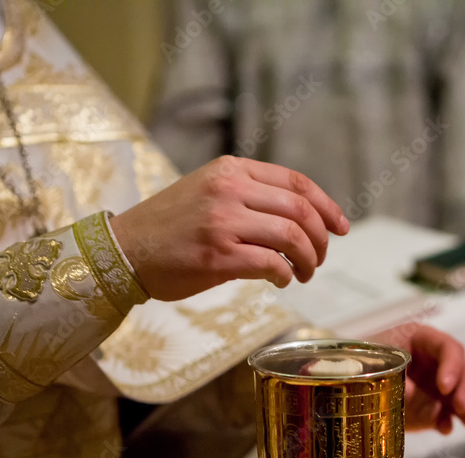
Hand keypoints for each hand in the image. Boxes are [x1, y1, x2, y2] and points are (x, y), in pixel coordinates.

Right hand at [109, 156, 348, 300]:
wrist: (124, 251)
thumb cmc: (170, 228)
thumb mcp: (208, 192)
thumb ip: (249, 196)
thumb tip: (300, 219)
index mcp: (231, 170)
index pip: (296, 182)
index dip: (326, 206)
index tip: (340, 227)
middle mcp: (229, 190)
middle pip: (300, 210)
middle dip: (320, 239)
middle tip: (319, 259)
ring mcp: (223, 221)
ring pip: (291, 237)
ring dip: (307, 260)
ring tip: (302, 273)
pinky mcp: (217, 255)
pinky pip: (271, 264)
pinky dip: (284, 275)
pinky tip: (280, 280)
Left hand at [371, 324, 464, 433]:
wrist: (352, 384)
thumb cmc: (363, 362)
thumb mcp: (374, 365)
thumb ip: (395, 378)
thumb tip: (413, 395)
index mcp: (422, 340)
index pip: (447, 347)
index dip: (451, 365)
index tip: (444, 386)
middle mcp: (436, 359)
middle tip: (459, 406)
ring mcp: (438, 383)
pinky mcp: (435, 405)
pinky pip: (450, 414)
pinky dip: (450, 422)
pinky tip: (445, 429)